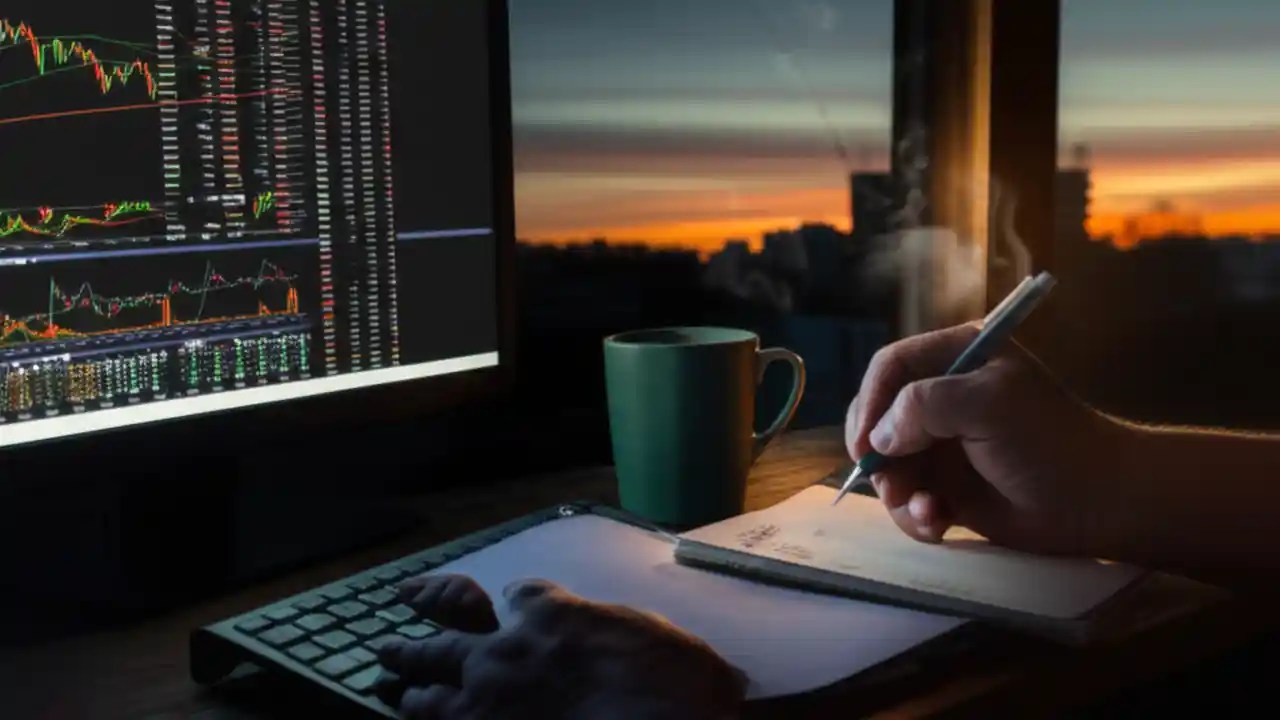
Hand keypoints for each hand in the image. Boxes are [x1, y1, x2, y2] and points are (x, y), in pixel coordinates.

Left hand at [377, 574, 745, 719]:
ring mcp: (487, 702)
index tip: (516, 606)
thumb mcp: (662, 642)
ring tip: (395, 684)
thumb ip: (636, 640)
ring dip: (411, 687)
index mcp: (555, 616)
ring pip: (430, 690)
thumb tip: (664, 653)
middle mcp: (508, 652)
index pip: (522, 596)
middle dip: (419, 635)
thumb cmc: (673, 688)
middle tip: (392, 639)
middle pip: (448, 638)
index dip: (517, 603)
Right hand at [845, 323, 1126, 554]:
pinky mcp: (947, 486)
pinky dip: (916, 515)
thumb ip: (924, 406)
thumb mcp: (988, 403)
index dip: (869, 402)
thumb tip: (878, 439)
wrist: (1097, 504)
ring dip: (899, 493)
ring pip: (888, 465)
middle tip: (890, 484)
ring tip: (928, 512)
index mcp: (958, 356)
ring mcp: (943, 443)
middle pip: (877, 418)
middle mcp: (944, 396)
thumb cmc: (1049, 442)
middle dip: (878, 455)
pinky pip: (908, 499)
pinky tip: (939, 524)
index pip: (890, 367)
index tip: (866, 444)